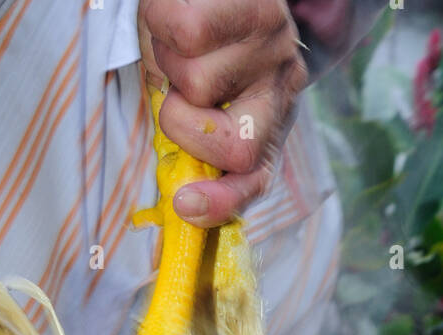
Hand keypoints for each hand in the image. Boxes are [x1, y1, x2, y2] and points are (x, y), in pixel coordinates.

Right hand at [137, 0, 308, 226]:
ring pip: (194, 83)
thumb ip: (194, 147)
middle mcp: (280, 90)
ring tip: (178, 38)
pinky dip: (161, 21)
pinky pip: (186, 31)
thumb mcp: (200, 103)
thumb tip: (181, 201)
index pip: (255, 179)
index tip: (185, 206)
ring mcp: (273, 48)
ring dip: (167, 59)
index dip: (222, 202)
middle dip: (180, 118)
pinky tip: (176, 11)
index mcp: (268, 125)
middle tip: (178, 84)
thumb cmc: (204, 44)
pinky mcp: (254, 6)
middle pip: (226, 144)